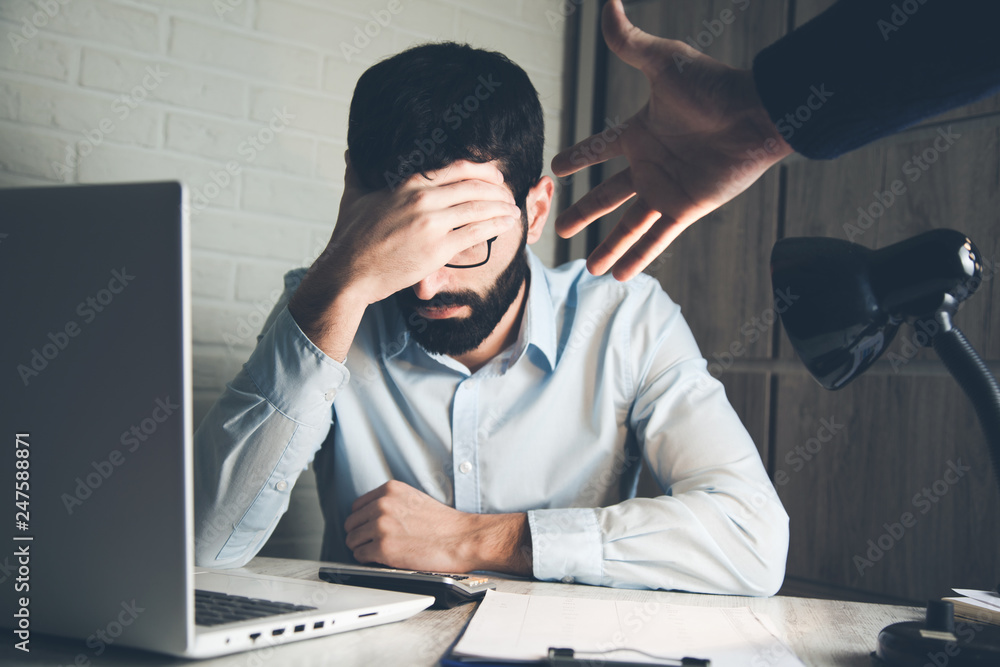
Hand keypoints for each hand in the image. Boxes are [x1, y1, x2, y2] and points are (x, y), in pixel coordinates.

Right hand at [289, 159, 520, 358]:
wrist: (348, 271)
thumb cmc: (350, 237)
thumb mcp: (354, 197)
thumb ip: (357, 173)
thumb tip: (350, 155)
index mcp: (408, 184)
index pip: (457, 169)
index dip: (482, 171)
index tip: (496, 176)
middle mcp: (422, 199)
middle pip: (473, 186)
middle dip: (497, 189)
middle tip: (509, 194)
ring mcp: (431, 223)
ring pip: (479, 208)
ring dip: (501, 207)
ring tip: (513, 209)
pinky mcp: (438, 248)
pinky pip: (476, 232)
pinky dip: (496, 226)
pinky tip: (507, 224)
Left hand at [344, 480, 530, 573]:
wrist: (462, 539)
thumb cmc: (444, 524)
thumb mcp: (414, 499)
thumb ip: (391, 502)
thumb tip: (371, 515)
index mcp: (390, 490)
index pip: (357, 506)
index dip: (363, 521)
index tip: (368, 529)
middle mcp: (382, 505)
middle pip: (351, 523)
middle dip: (360, 535)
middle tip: (373, 543)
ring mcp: (381, 526)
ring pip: (352, 541)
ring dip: (362, 549)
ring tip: (379, 553)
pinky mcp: (383, 548)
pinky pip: (360, 557)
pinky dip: (368, 561)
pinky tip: (383, 560)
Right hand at [551, 0, 792, 280]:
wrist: (756, 114)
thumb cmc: (713, 86)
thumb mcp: (663, 63)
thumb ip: (630, 42)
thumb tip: (608, 2)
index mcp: (640, 132)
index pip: (600, 148)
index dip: (577, 157)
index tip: (555, 167)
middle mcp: (650, 164)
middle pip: (608, 195)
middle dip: (583, 212)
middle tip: (559, 228)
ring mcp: (667, 189)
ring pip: (629, 224)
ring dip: (609, 245)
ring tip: (590, 267)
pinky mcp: (686, 208)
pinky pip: (657, 237)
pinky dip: (640, 256)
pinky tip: (621, 274)